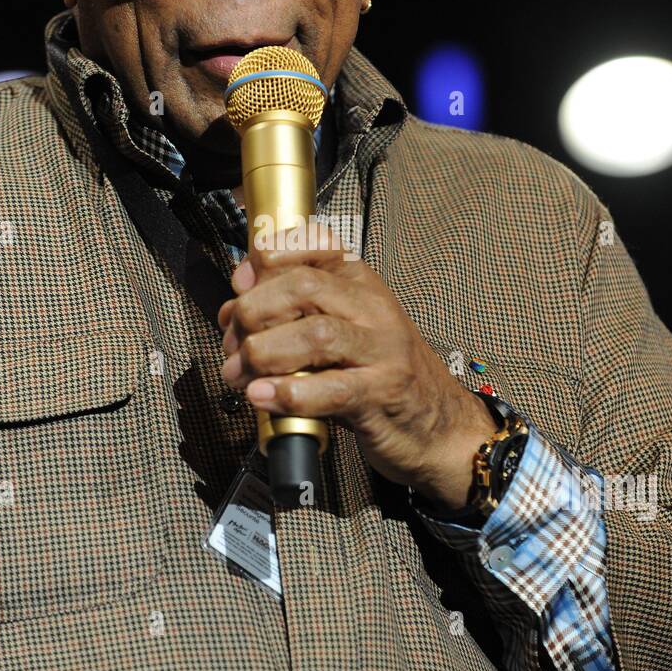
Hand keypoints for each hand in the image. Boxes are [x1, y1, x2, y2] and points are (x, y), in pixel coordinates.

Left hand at [217, 225, 498, 509]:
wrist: (439, 425)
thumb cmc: (379, 375)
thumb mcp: (340, 330)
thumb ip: (292, 311)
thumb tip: (239, 294)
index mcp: (360, 284)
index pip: (315, 246)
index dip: (269, 259)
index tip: (241, 284)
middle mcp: (373, 309)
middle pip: (305, 288)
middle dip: (254, 311)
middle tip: (232, 341)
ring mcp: (382, 350)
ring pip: (316, 334)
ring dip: (264, 354)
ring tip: (239, 373)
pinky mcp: (382, 393)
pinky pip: (332, 388)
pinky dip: (289, 393)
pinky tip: (263, 397)